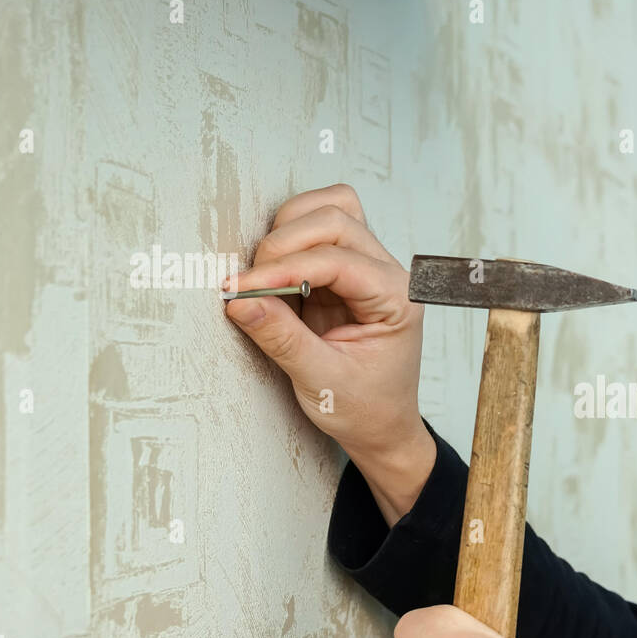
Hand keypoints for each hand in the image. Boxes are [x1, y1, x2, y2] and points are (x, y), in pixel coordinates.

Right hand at [224, 183, 434, 521]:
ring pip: (331, 211)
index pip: (337, 260)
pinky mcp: (347, 270)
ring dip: (289, 230)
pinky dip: (290, 239)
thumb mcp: (321, 381)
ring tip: (263, 275)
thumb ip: (282, 339)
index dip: (283, 269)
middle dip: (284, 243)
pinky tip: (274, 275)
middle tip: (248, 285)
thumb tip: (240, 300)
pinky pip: (320, 230)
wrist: (382, 426)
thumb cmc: (365, 408)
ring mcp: (370, 267)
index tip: (239, 289)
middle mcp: (390, 275)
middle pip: (336, 219)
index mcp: (397, 299)